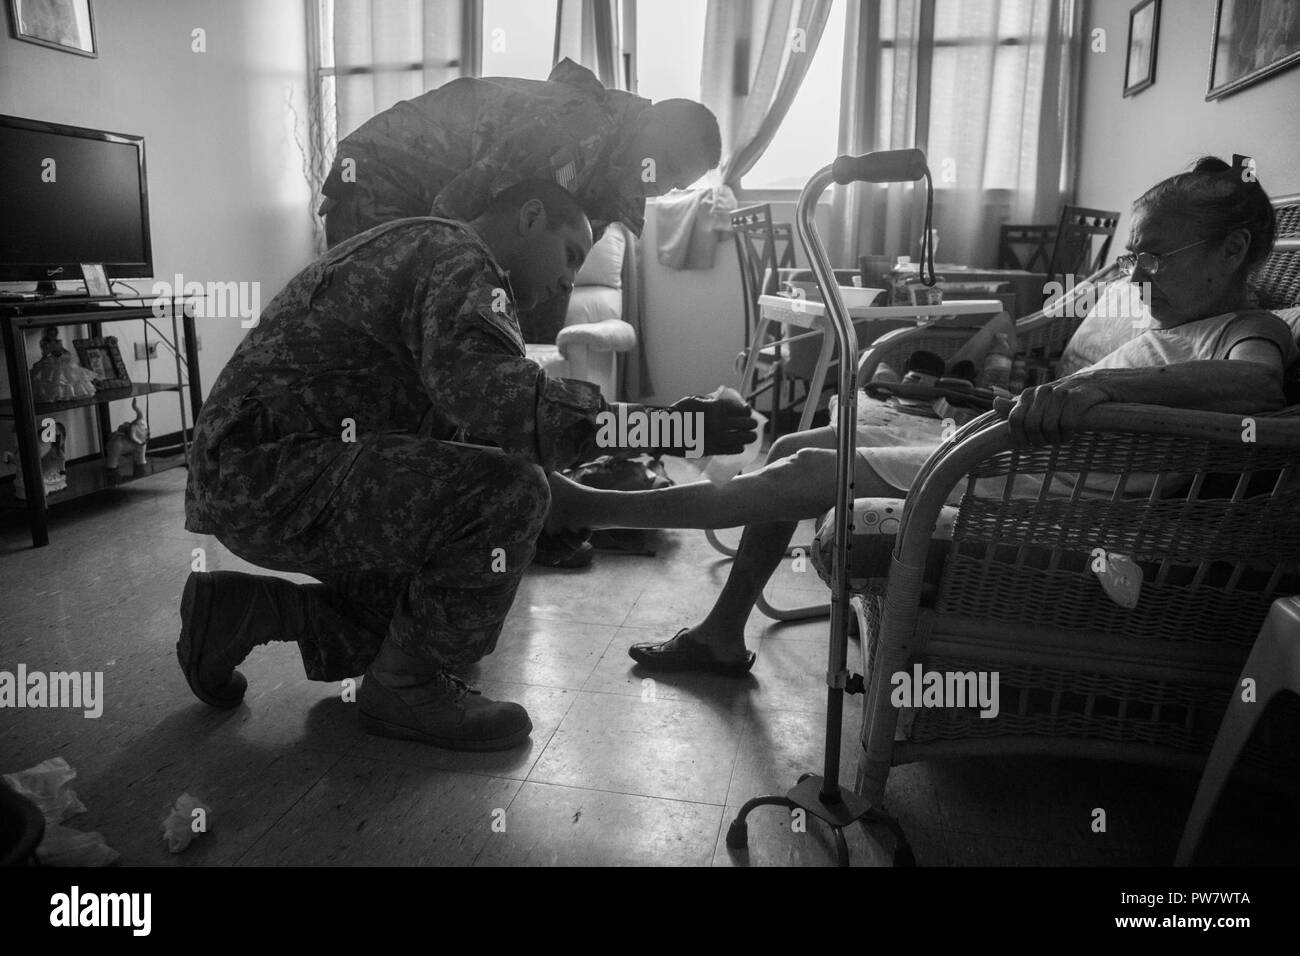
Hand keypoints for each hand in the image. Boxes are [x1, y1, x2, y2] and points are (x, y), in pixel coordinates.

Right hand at [672, 393, 758, 456]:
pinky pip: (732, 449)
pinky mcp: (713, 449)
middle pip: (744, 423)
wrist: (665, 431)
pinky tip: (740, 447)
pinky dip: (738, 448)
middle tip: (753, 425)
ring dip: (748, 437)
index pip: (739, 409)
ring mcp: (716, 437)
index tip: (747, 412)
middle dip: (751, 424)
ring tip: (751, 436)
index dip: (746, 411)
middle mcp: (719, 422)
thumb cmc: (678, 413)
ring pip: (741, 437)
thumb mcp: (694, 400)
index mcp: (715, 408)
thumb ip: (710, 401)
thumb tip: (723, 403)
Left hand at [993, 381, 1111, 446]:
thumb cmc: (1069, 398)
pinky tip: (1072, 432)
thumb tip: (994, 402)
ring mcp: (1061, 393)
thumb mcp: (1041, 401)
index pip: (1014, 420)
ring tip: (1063, 437)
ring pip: (1049, 426)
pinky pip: (1067, 423)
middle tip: (1051, 442)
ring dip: (1056, 439)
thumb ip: (1018, 404)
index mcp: (1029, 394)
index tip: (1030, 445)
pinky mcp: (1080, 397)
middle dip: (1039, 440)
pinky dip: (1068, 432)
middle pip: (1031, 426)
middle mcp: (1043, 391)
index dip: (1020, 438)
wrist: (1103, 384)